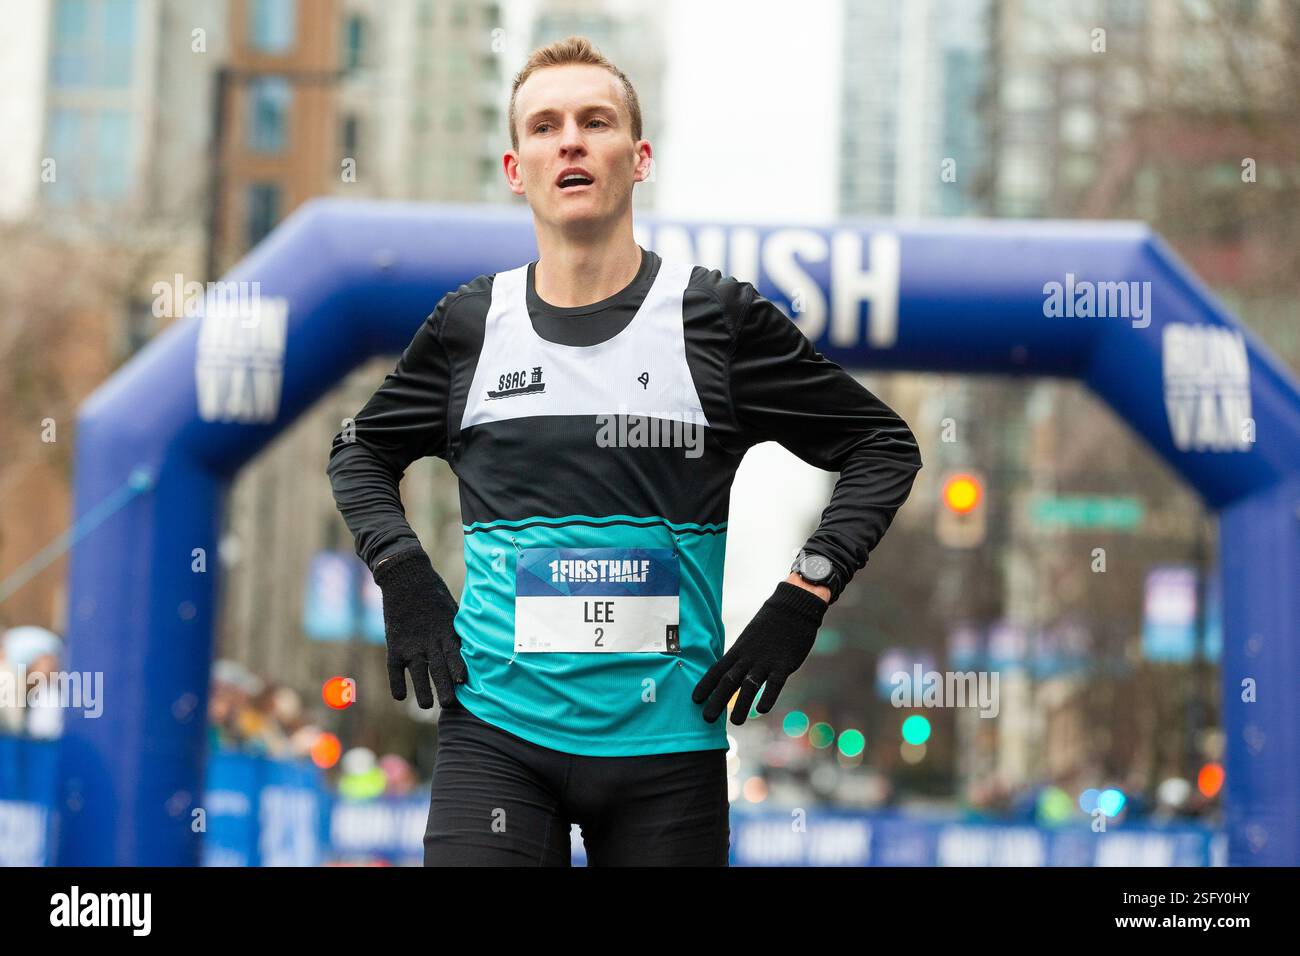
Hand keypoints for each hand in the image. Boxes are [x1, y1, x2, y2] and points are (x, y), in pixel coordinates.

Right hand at [373, 549, 465, 707]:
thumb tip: (477, 646)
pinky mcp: (395, 645)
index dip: (458, 668)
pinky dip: (397, 683)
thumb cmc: (434, 594)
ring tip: (427, 705)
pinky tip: (400, 697)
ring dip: (423, 690)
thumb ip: (459, 630)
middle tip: (449, 705)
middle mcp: (428, 640)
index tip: (463, 682)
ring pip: (417, 673)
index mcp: (445, 631)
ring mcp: (410, 644)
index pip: (453, 654)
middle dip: (444, 687)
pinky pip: (394, 669)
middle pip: (438, 668)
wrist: (405, 577)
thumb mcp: (453, 610)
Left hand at [692, 581, 828, 724]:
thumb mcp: (749, 638)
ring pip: (750, 685)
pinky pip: (775, 683)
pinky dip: (768, 696)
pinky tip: (762, 710)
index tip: (694, 699)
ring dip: (742, 705)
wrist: (792, 608)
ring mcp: (766, 661)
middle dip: (716, 700)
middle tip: (706, 718)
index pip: (717, 669)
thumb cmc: (770, 625)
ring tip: (735, 723)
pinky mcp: (784, 664)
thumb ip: (742, 656)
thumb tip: (732, 671)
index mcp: (739, 650)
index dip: (705, 685)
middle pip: (729, 681)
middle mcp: (748, 657)